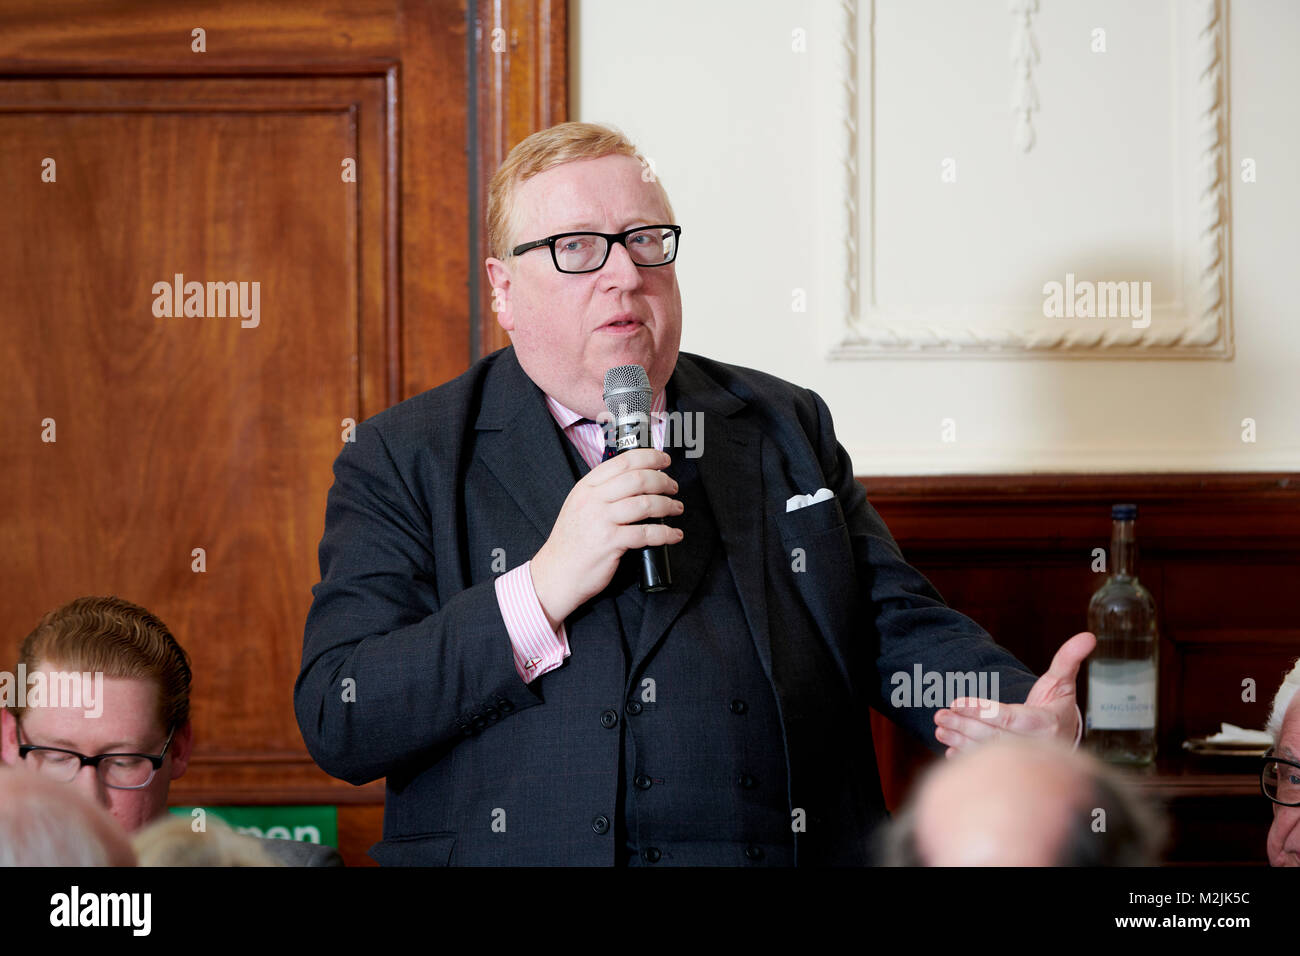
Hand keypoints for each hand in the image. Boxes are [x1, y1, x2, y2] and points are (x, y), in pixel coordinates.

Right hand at [530, 448, 683, 628]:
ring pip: (645, 504)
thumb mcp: (579, 506)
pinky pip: (646, 534)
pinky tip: (674, 535)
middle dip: (663, 481)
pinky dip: (665, 533)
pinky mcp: (610, 543)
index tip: (664, 460)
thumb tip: (634, 480)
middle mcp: (593, 500)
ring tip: (676, 508)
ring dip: (667, 505)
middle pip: (638, 479)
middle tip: (673, 487)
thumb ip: (601, 491)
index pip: (623, 461)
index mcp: (587, 487)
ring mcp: (601, 520)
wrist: (556, 572)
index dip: (649, 457)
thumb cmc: (571, 542)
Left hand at [932, 631, 1096, 756]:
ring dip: (960, 739)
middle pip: (994, 735)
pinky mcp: (1011, 768)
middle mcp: (1035, 746)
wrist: (1063, 741)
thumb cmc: (1058, 707)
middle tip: (940, 715)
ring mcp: (1022, 760)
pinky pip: (987, 764)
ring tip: (939, 727)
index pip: (1012, 717)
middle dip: (964, 725)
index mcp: (1046, 724)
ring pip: (987, 750)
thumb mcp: (1064, 682)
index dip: (984, 710)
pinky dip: (967, 757)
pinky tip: (949, 749)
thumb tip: (1087, 636)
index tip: (957, 702)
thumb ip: (1069, 659)